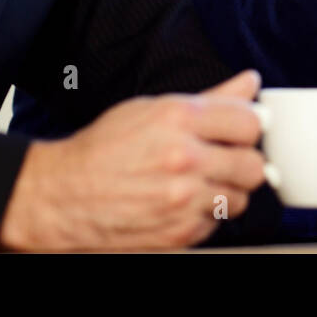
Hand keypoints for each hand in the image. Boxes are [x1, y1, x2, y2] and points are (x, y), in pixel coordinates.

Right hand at [0, 70, 266, 250]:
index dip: (249, 127)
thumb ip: (211, 98)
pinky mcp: (178, 234)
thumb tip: (250, 83)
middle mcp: (183, 158)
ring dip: (226, 191)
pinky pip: (216, 225)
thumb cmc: (105, 148)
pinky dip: (204, 215)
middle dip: (243, 162)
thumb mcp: (153, 108)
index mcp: (179, 118)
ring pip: (240, 198)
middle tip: (224, 160)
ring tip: (198, 183)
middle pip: (254, 165)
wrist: (62, 196)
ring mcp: (181, 200)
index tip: (240, 132)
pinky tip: (181, 202)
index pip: (250, 123)